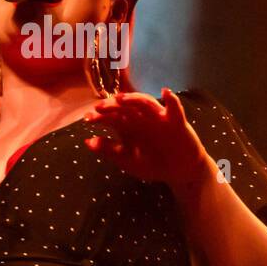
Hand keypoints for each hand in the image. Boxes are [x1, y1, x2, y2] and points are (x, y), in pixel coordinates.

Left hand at [82, 87, 213, 189]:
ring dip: (134, 99)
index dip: (99, 116)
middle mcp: (142, 119)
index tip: (87, 119)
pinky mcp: (176, 122)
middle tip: (99, 108)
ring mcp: (159, 118)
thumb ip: (109, 151)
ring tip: (122, 98)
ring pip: (146, 103)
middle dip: (112, 106)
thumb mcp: (128, 160)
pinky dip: (172, 100)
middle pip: (126, 107)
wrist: (179, 172)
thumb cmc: (152, 164)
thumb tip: (87, 142)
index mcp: (129, 126)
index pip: (112, 116)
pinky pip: (175, 109)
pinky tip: (166, 92)